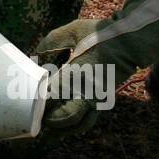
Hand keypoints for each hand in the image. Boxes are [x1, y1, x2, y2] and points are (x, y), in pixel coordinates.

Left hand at [34, 0, 158, 132]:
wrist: (130, 40)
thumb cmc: (100, 34)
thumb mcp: (73, 31)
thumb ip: (52, 41)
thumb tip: (36, 52)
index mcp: (76, 73)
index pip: (53, 95)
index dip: (39, 101)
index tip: (28, 99)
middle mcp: (87, 90)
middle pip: (66, 117)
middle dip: (50, 120)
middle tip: (36, 118)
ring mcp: (98, 98)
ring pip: (79, 124)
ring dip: (63, 128)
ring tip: (49, 126)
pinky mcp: (104, 100)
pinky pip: (89, 119)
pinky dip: (76, 124)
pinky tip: (64, 122)